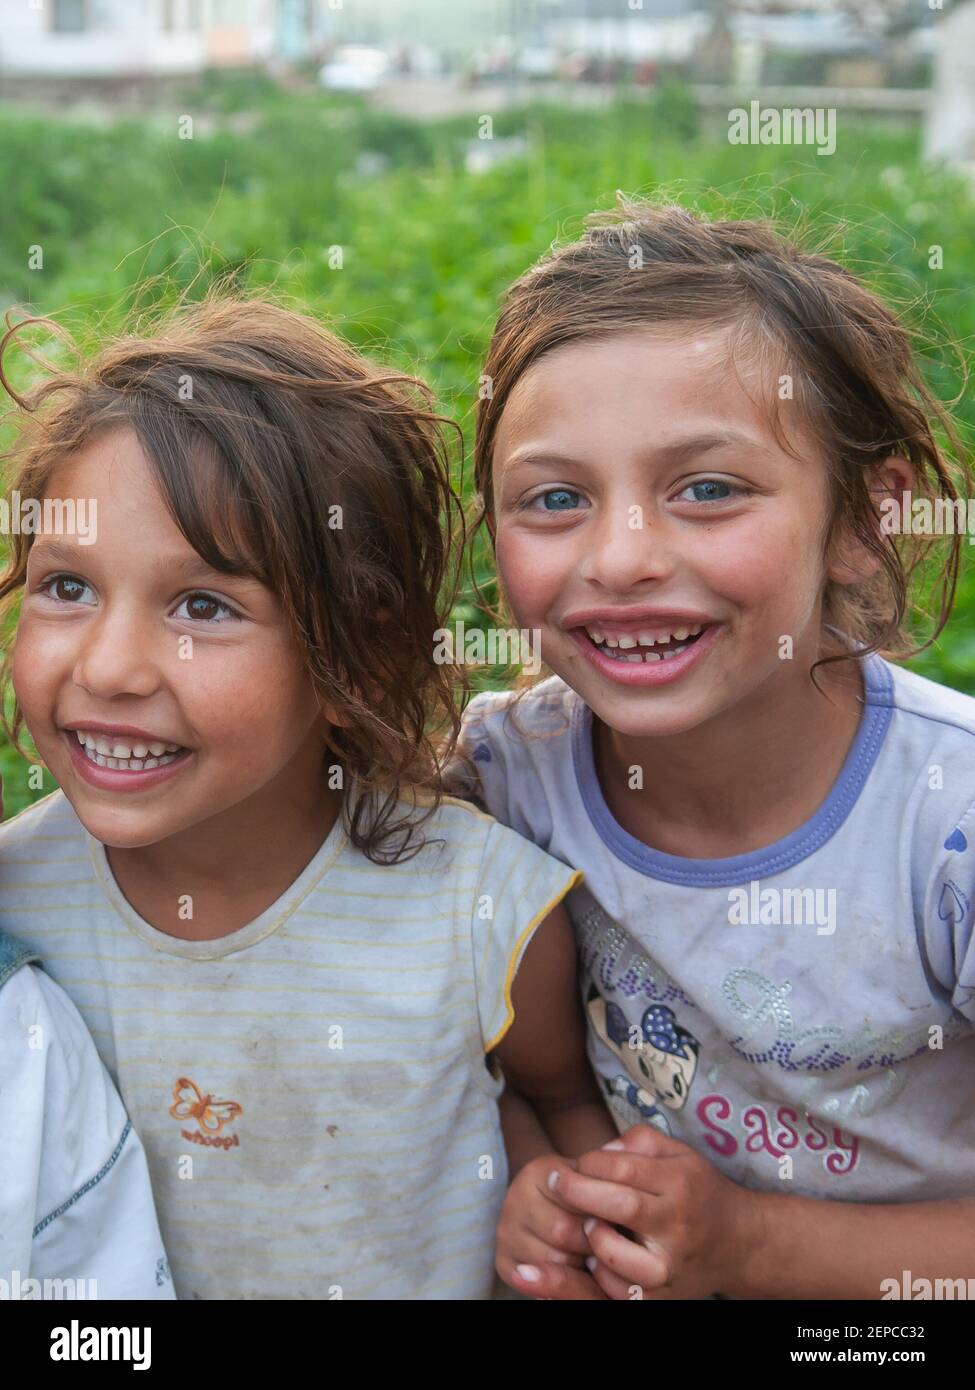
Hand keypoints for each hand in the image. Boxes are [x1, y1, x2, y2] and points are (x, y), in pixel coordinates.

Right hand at [496, 1153, 607, 1299]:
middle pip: (563, 1231)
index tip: (621, 1218)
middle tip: (612, 1243)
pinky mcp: (504, 1262)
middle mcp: (515, 1198)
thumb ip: (619, 1163)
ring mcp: (506, 1231)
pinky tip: (579, 1269)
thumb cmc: (590, 1197)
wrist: (558, 1215)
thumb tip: (634, 1147)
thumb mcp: (601, 1176)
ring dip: (581, 1263)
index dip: (604, 1212)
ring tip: (597, 1255)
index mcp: (539, 1170)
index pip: (577, 1196)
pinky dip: (565, 1279)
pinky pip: (538, 1282)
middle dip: (593, 1242)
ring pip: (553, 1259)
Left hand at [550, 1125, 762, 1299]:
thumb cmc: (697, 1189)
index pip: (624, 1169)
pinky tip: (594, 1257)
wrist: (738, 1243)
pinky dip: (598, 1275)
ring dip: (590, 1237)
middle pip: (619, 1207)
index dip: (590, 1163)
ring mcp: (670, 1266)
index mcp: (680, 1184)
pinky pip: (618, 1292)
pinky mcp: (662, 1297)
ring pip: (616, 1256)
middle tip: (557, 1184)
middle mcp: (677, 1226)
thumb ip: (638, 1142)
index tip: (573, 1163)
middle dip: (578, 1193)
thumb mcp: (678, 1152)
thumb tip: (600, 1152)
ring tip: (585, 1224)